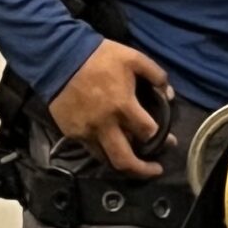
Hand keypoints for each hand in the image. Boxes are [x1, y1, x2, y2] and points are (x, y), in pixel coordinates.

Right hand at [48, 40, 171, 178]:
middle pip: (124, 161)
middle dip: (143, 171)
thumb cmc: (98, 57)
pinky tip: (112, 144)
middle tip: (154, 170)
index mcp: (122, 106)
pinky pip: (91, 149)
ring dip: (122, 163)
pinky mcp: (71, 132)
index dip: (161, 139)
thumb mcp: (133, 57)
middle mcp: (104, 125)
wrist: (59, 57)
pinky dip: (104, 150)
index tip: (168, 140)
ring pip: (106, 159)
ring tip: (134, 162)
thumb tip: (169, 95)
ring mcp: (85, 132)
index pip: (148, 133)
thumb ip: (156, 75)